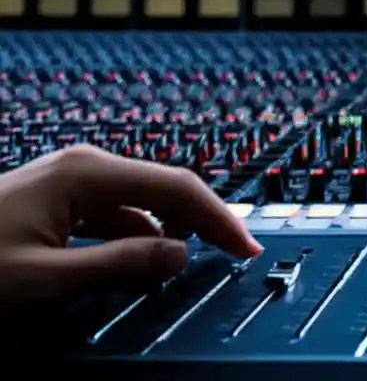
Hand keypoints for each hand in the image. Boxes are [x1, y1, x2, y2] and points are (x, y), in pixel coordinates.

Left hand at [0, 145, 260, 311]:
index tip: (246, 249)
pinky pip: (115, 214)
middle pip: (165, 190)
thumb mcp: (45, 277)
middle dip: (202, 223)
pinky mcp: (58, 198)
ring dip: (167, 234)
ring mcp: (70, 179)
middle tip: (233, 257)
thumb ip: (119, 266)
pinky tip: (137, 266)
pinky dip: (136, 238)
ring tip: (185, 270)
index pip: (178, 189)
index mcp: (87, 173)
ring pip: (141, 203)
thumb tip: (180, 257)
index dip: (220, 220)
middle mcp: (84, 166)